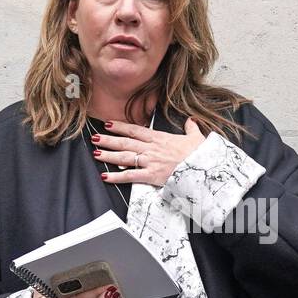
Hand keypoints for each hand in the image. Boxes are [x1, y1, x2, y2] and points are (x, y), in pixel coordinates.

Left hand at [90, 117, 205, 186]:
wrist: (202, 167)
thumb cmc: (199, 154)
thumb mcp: (196, 137)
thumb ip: (191, 128)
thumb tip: (192, 121)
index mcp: (160, 138)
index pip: (135, 130)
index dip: (120, 127)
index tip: (109, 124)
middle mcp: (151, 148)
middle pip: (125, 142)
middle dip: (108, 140)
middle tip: (95, 138)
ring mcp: (150, 161)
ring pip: (124, 157)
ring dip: (108, 155)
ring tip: (95, 153)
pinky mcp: (151, 175)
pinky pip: (130, 176)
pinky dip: (116, 176)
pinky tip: (105, 176)